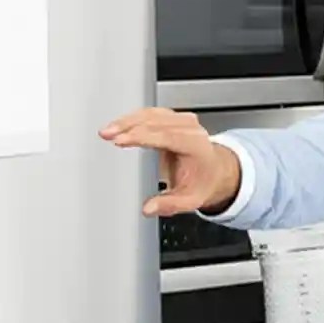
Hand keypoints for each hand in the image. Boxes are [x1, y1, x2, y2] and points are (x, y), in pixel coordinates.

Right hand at [99, 108, 240, 216]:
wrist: (216, 170)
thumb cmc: (205, 181)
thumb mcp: (191, 200)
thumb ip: (169, 205)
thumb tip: (149, 208)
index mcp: (195, 145)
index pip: (166, 136)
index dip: (141, 137)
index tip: (121, 140)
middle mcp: (190, 128)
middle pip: (155, 122)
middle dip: (128, 127)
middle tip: (107, 134)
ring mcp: (182, 120)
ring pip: (151, 114)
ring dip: (127, 121)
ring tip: (107, 131)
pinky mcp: (173, 118)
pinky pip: (151, 113)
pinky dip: (133, 118)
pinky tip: (119, 124)